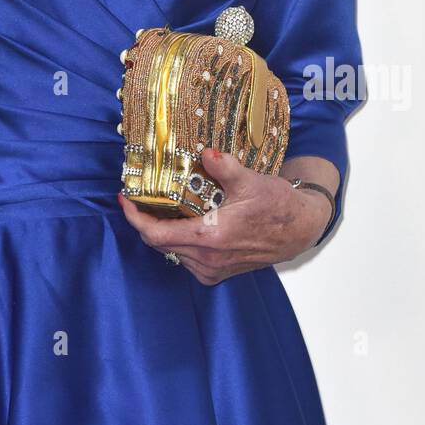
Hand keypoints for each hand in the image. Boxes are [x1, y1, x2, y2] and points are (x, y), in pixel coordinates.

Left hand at [116, 148, 331, 285]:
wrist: (300, 230)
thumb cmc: (277, 206)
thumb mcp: (251, 180)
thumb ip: (224, 166)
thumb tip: (205, 151)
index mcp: (211, 237)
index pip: (157, 235)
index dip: (135, 218)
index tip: (125, 200)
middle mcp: (208, 259)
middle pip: (159, 244)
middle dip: (145, 220)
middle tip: (138, 197)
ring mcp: (212, 269)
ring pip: (172, 251)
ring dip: (162, 230)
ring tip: (158, 205)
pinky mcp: (218, 272)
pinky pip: (185, 257)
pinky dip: (177, 239)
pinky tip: (181, 220)